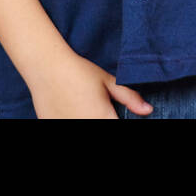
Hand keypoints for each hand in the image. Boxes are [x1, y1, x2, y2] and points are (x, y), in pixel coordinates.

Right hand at [29, 52, 153, 119]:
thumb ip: (130, 98)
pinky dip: (73, 119)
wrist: (47, 67)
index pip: (118, 126)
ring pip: (86, 127)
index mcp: (103, 119)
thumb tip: (148, 110)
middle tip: (97, 108)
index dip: (117, 120)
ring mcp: (69, 128)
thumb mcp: (107, 81)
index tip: (113, 114)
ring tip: (83, 107)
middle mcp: (87, 126)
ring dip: (88, 119)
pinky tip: (71, 110)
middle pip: (103, 126)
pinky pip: (69, 127)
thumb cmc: (79, 72)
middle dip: (103, 119)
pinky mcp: (53, 127)